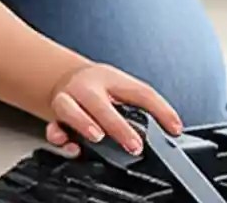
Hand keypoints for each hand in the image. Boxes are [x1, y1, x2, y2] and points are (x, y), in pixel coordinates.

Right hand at [42, 63, 182, 156]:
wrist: (65, 79)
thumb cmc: (99, 87)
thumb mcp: (125, 88)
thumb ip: (149, 107)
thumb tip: (174, 128)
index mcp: (110, 80)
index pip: (138, 91)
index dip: (159, 110)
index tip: (174, 129)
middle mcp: (86, 88)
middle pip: (99, 102)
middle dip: (116, 125)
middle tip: (134, 144)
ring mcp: (67, 101)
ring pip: (68, 109)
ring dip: (82, 122)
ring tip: (96, 136)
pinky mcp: (55, 118)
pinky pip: (52, 128)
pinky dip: (58, 137)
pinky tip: (70, 146)